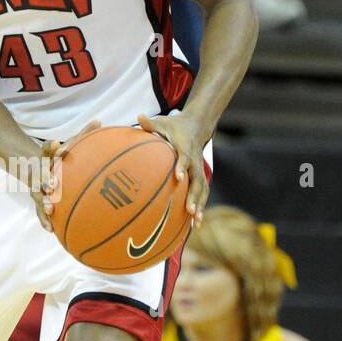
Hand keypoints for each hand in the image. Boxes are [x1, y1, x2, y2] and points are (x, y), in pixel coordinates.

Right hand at [33, 119, 100, 232]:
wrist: (32, 166)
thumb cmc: (59, 157)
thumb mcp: (69, 144)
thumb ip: (83, 134)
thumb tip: (99, 121)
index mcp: (47, 157)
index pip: (46, 150)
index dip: (51, 147)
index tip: (56, 143)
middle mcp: (39, 172)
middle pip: (40, 175)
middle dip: (45, 179)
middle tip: (52, 184)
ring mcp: (37, 188)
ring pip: (39, 195)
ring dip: (44, 202)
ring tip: (51, 209)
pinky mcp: (38, 200)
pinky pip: (40, 212)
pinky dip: (44, 220)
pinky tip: (51, 229)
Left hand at [137, 111, 208, 225]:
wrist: (196, 126)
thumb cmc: (174, 126)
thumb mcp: (162, 122)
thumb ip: (150, 124)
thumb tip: (138, 116)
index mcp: (185, 148)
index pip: (185, 158)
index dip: (183, 167)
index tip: (178, 178)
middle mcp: (195, 161)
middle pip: (197, 180)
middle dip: (194, 196)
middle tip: (189, 210)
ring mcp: (199, 170)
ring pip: (202, 190)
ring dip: (200, 205)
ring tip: (196, 222)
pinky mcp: (200, 176)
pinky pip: (202, 194)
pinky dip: (200, 207)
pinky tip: (195, 224)